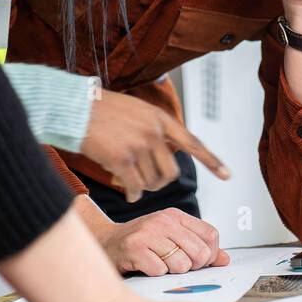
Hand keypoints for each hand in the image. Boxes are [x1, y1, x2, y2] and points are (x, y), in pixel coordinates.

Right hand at [81, 89, 229, 202]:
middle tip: (148, 183)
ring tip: (130, 180)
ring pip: (151, 181)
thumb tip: (167, 152)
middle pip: (171, 171)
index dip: (211, 161)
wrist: (75, 107)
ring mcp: (138, 145)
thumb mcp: (136, 109)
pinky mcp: (122, 159)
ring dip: (141, 186)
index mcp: (160, 118)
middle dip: (160, 182)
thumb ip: (153, 127)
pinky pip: (134, 186)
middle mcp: (154, 131)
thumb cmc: (101, 109)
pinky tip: (128, 193)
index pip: (192, 143)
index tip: (227, 175)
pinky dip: (132, 193)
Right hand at [88, 206, 229, 275]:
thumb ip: (198, 246)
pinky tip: (146, 267)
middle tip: (176, 265)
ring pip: (182, 264)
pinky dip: (155, 274)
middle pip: (200, 252)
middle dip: (192, 267)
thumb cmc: (141, 242)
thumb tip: (225, 259)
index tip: (198, 261)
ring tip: (159, 264)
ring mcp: (148, 233)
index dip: (210, 254)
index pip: (211, 235)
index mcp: (176, 216)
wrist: (105, 242)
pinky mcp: (135, 249)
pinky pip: (160, 271)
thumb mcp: (171, 238)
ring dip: (172, 272)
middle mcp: (163, 221)